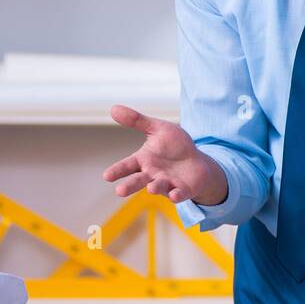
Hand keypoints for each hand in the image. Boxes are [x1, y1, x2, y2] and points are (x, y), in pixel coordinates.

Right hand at [102, 104, 227, 203]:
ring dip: (154, 188)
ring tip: (151, 188)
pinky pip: (178, 193)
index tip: (106, 176)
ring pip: (158, 187)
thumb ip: (137, 120)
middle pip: (138, 181)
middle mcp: (152, 174)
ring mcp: (167, 183)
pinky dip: (176, 195)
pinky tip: (174, 195)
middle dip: (129, 186)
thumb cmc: (175, 146)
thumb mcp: (158, 128)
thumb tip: (113, 108)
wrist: (197, 162)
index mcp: (143, 160)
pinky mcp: (182, 189)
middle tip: (119, 192)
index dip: (117, 171)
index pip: (127, 166)